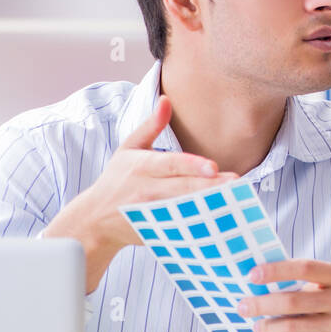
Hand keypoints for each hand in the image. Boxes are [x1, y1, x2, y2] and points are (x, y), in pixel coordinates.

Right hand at [43, 94, 239, 293]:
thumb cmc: (116, 178)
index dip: (192, 166)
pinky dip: (199, 225)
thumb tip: (167, 99)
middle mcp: (147, 190)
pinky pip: (180, 229)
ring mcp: (151, 214)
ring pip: (184, 209)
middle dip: (210, 186)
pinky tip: (220, 220)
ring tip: (235, 200)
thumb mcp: (129, 148)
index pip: (170, 164)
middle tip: (235, 182)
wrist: (95, 219)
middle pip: (183, 188)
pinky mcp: (156, 231)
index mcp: (142, 166)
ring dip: (210, 206)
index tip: (214, 167)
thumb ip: (152, 126)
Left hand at [237, 259, 330, 331]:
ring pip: (295, 327)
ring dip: (269, 327)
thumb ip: (309, 284)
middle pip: (293, 301)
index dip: (277, 270)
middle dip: (262, 304)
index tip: (252, 274)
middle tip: (243, 306)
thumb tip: (264, 287)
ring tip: (257, 326)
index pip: (305, 267)